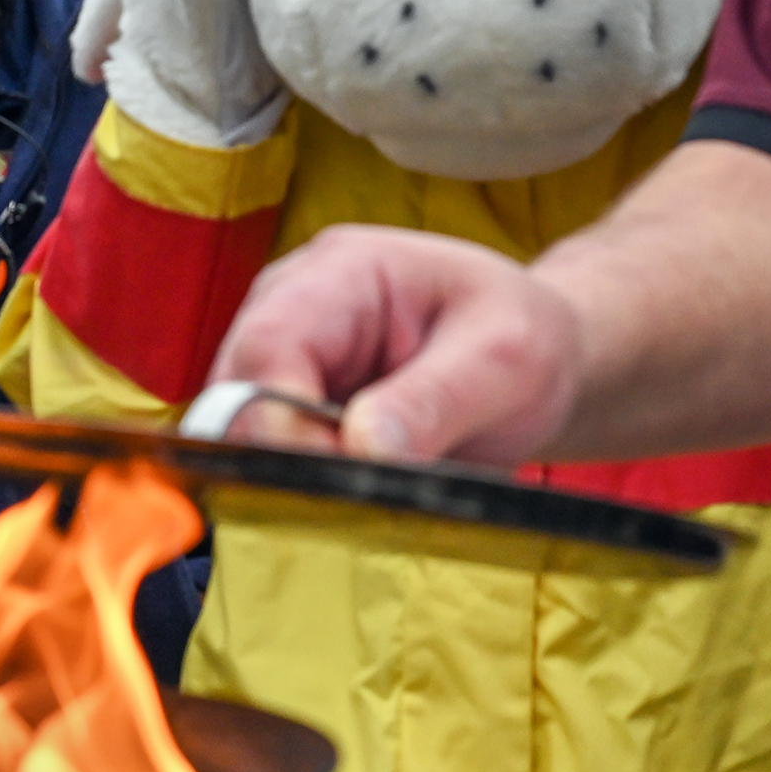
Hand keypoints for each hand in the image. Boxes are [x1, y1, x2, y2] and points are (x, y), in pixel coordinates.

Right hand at [209, 225, 581, 467]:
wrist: (534, 354)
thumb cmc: (521, 337)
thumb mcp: (505, 358)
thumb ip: (434, 400)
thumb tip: (363, 449)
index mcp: (340, 270)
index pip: (270, 345)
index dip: (282, 419)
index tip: (335, 477)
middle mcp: (289, 305)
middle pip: (236, 391)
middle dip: (285, 455)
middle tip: (359, 501)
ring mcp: (281, 354)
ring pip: (240, 430)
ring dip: (294, 475)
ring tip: (370, 496)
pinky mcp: (285, 402)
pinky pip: (265, 452)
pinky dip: (303, 484)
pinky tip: (356, 493)